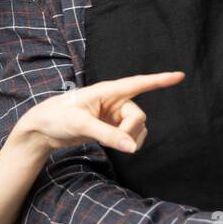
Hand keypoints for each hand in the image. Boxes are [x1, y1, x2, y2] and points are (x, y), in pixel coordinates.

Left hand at [13, 71, 185, 156]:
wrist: (42, 130)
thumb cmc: (57, 118)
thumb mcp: (81, 125)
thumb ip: (108, 136)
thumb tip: (132, 147)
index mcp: (108, 91)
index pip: (139, 83)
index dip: (160, 80)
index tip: (180, 76)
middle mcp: (114, 101)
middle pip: (138, 115)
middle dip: (131, 131)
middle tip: (117, 143)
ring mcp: (113, 114)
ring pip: (137, 127)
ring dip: (130, 138)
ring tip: (111, 144)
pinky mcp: (111, 127)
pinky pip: (131, 135)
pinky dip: (128, 143)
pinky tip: (117, 146)